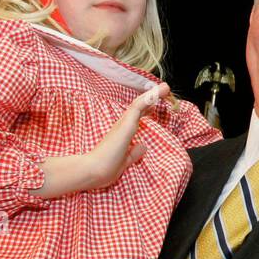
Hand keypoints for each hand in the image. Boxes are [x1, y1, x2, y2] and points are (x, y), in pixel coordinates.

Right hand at [35, 83, 166, 197]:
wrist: (92, 171)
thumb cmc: (105, 168)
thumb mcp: (125, 160)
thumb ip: (134, 153)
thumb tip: (143, 146)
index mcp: (122, 134)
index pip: (137, 118)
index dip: (147, 110)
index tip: (155, 105)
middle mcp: (122, 126)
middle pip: (139, 108)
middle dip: (152, 99)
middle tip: (164, 90)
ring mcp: (123, 124)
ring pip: (139, 105)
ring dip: (153, 95)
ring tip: (165, 87)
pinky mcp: (125, 125)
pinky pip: (138, 108)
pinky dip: (148, 99)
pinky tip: (158, 92)